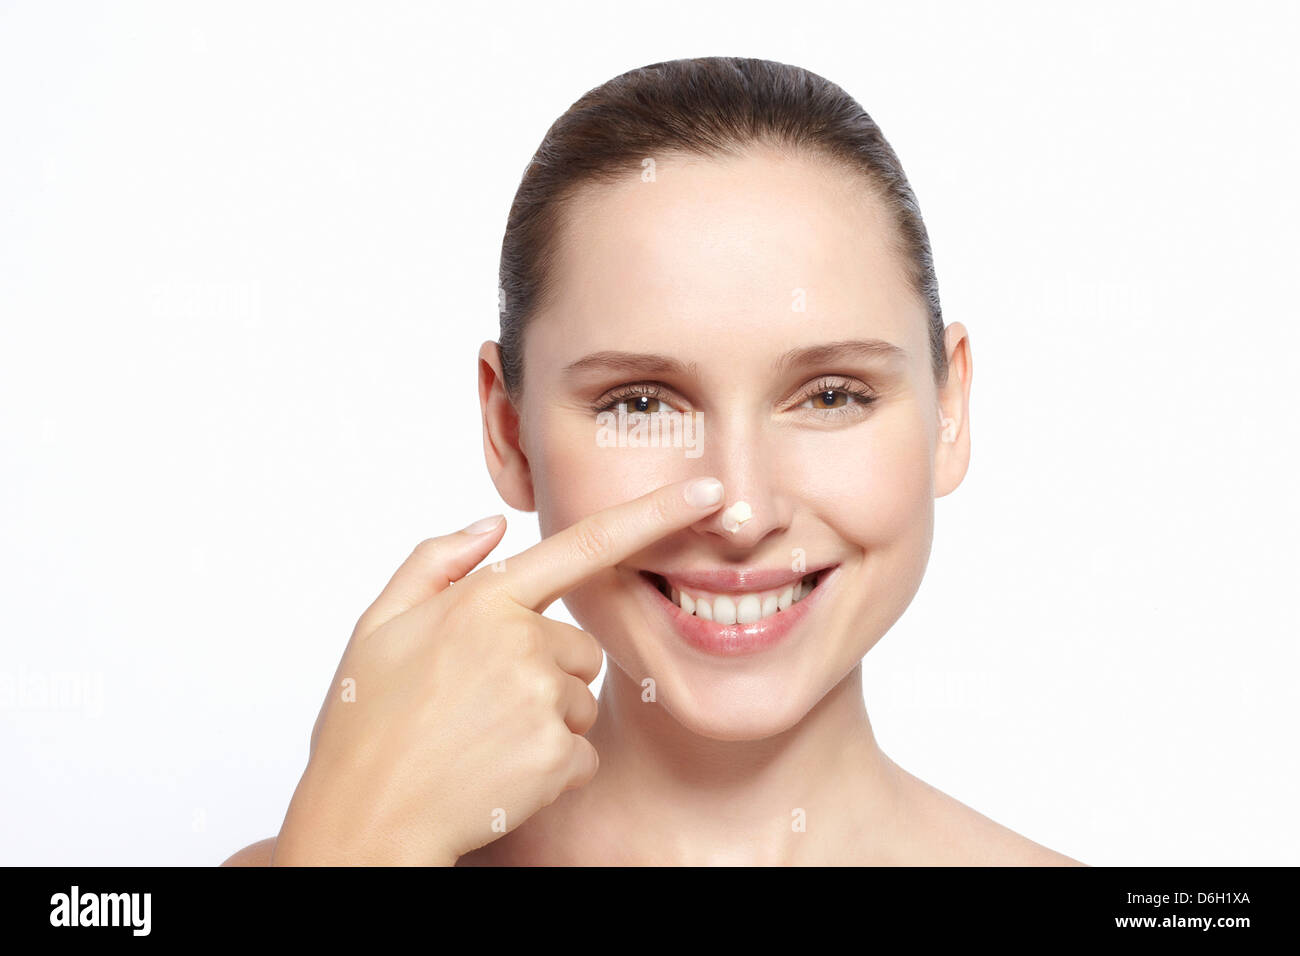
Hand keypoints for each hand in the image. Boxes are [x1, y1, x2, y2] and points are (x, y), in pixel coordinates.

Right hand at [270, 476, 725, 864]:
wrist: (365, 819)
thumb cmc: (366, 724)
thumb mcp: (379, 625)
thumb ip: (436, 562)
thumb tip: (492, 525)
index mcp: (482, 601)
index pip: (585, 545)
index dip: (654, 514)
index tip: (708, 493)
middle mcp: (521, 643)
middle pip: (579, 647)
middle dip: (544, 671)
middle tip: (478, 704)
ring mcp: (542, 701)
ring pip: (580, 700)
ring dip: (546, 720)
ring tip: (481, 738)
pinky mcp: (557, 757)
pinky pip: (581, 752)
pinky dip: (550, 766)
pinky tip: (499, 770)